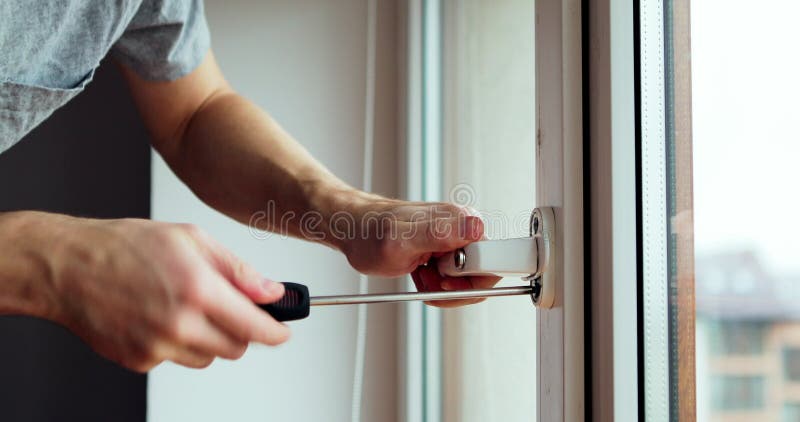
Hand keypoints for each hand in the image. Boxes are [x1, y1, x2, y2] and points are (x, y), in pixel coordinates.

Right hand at [49, 217, 288, 371]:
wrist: (66, 267)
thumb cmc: (123, 246)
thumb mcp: (191, 239)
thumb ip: (238, 270)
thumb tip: (271, 291)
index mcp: (197, 289)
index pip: (254, 326)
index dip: (275, 332)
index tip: (283, 331)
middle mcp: (179, 323)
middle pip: (235, 348)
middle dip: (240, 331)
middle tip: (227, 308)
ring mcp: (157, 346)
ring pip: (207, 357)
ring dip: (208, 338)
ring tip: (183, 305)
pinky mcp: (139, 361)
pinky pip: (176, 359)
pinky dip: (177, 343)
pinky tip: (158, 315)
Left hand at [337, 194, 500, 306]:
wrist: (353, 230)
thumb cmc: (369, 232)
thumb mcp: (401, 239)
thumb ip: (439, 233)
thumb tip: (475, 227)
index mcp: (461, 221)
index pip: (495, 260)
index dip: (470, 278)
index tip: (443, 277)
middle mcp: (463, 227)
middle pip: (483, 275)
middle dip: (455, 287)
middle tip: (427, 276)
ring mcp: (456, 240)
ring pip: (468, 282)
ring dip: (442, 287)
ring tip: (419, 273)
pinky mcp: (447, 250)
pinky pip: (454, 281)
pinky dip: (435, 284)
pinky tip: (418, 272)